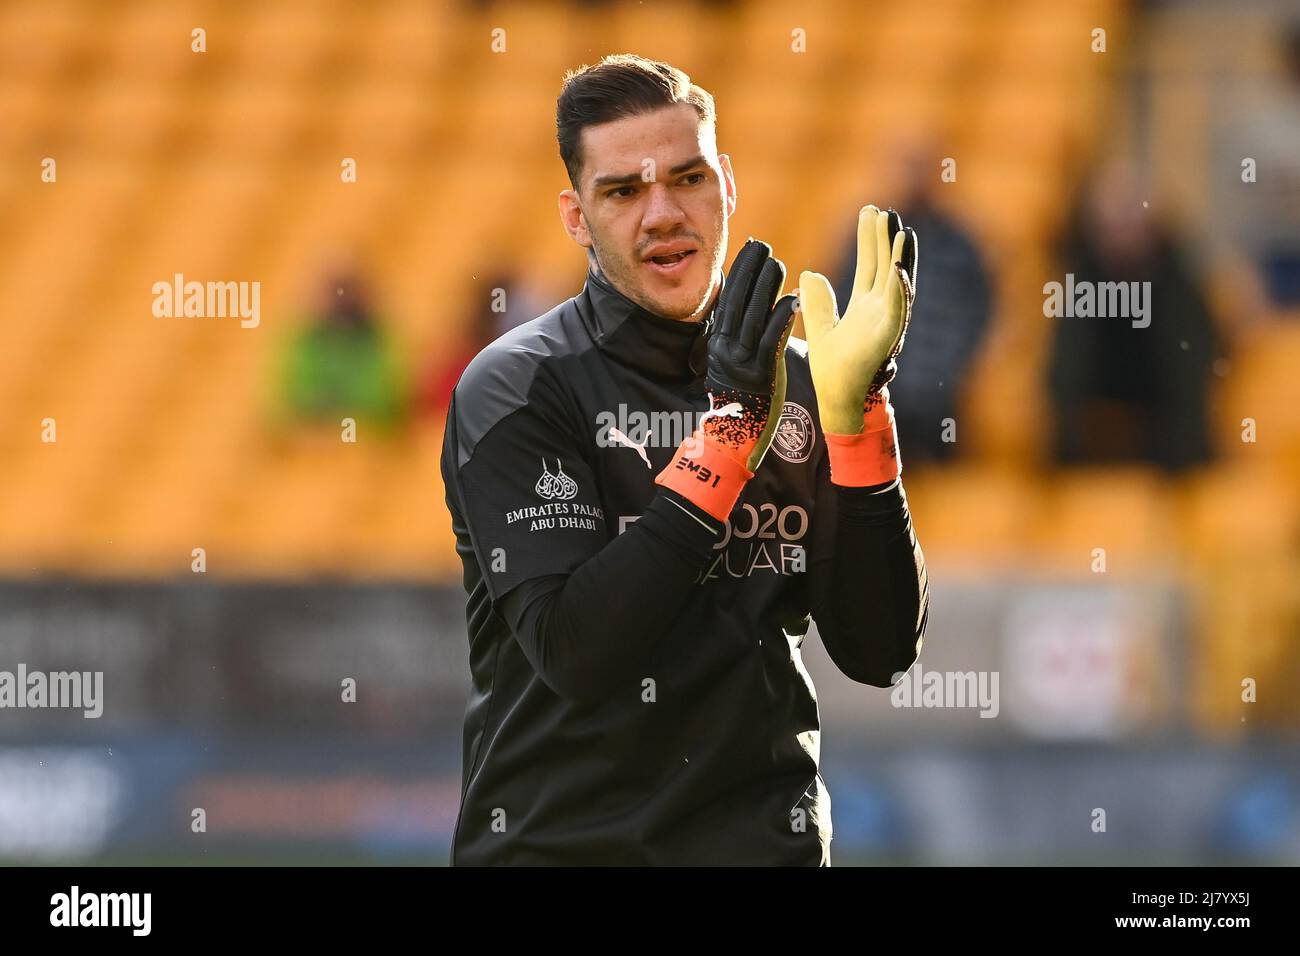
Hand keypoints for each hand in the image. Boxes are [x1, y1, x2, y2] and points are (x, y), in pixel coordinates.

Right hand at [694, 238, 796, 471]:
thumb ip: (739, 337)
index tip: (749, 249)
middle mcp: (725, 349)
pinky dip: (781, 318)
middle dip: (751, 272)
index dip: (739, 273)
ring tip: (778, 264)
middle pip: (738, 302)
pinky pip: (771, 341)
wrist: (733, 438)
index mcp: (717, 344)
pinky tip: (794, 299)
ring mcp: (741, 362)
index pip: (727, 300)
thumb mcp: (732, 364)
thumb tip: (747, 308)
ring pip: (753, 317)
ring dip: (766, 288)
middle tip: (764, 246)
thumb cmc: (739, 400)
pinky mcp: (760, 375)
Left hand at [798, 205, 916, 434]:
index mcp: (865, 306)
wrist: (836, 399)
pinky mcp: (887, 339)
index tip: (870, 212)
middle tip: (886, 211)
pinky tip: (899, 270)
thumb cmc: (833, 369)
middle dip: (886, 240)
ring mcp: (886, 323)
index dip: (871, 239)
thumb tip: (808, 274)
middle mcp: (880, 311)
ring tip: (902, 231)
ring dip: (901, 258)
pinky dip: (900, 292)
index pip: (870, 264)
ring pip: (898, 285)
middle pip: (886, 267)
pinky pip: (898, 312)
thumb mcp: (819, 327)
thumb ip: (818, 302)